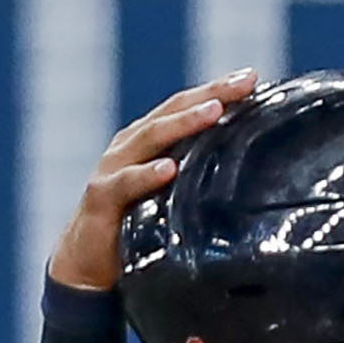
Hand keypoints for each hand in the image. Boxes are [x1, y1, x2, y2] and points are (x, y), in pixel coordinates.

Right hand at [47, 72, 257, 291]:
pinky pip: (126, 184)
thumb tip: (256, 180)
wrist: (87, 265)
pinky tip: (169, 169)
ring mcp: (114, 168)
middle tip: (243, 83)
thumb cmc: (137, 228)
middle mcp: (131, 146)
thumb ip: (200, 182)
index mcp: (149, 142)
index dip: (216, 90)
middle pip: (172, 111)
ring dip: (183, 124)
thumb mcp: (174, 199)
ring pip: (151, 138)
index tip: (252, 77)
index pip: (185, 107)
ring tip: (214, 112)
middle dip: (209, 94)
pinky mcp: (102, 198)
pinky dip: (147, 175)